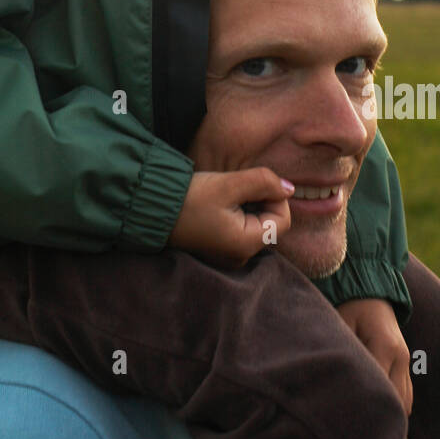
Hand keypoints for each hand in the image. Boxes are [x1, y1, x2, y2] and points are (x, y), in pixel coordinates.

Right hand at [168, 168, 292, 268]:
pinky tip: (217, 205)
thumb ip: (263, 182)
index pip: (283, 219)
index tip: (250, 183)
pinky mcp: (218, 250)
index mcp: (245, 244)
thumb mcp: (229, 184)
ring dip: (246, 206)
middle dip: (259, 201)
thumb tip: (289, 188)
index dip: (274, 196)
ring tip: (223, 196)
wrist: (150, 209)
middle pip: (270, 223)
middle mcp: (240, 257)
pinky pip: (240, 230)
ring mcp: (228, 256)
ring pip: (255, 225)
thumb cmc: (189, 198)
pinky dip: (235, 214)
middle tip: (234, 188)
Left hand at [337, 298, 412, 416]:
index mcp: (385, 346)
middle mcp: (400, 356)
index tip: (346, 417)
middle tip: (354, 428)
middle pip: (396, 401)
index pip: (378, 387)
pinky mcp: (405, 363)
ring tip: (366, 423)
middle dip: (379, 414)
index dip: (363, 404)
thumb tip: (334, 380)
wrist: (370, 290)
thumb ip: (342, 349)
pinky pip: (406, 394)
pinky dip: (395, 404)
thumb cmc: (348, 306)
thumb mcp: (340, 323)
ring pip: (405, 402)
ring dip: (389, 412)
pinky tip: (377, 410)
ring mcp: (406, 360)